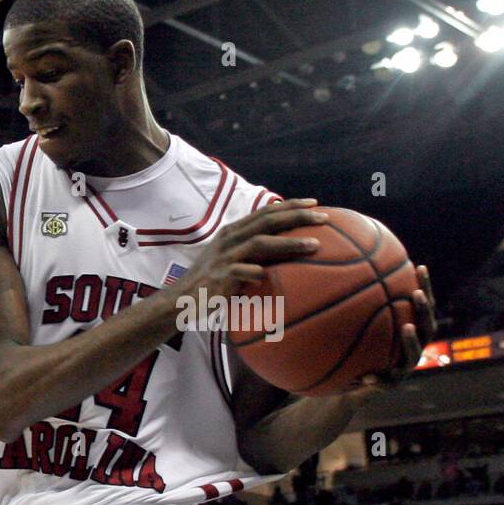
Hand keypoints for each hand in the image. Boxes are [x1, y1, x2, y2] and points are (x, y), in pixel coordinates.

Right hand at [181, 199, 327, 297]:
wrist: (180, 300)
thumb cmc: (212, 283)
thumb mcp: (231, 261)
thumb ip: (253, 254)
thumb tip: (282, 254)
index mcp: (233, 232)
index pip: (266, 212)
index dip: (290, 205)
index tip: (315, 204)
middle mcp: (230, 239)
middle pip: (268, 221)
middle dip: (297, 215)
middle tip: (323, 216)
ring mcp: (225, 257)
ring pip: (260, 243)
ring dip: (289, 242)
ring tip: (314, 245)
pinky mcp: (219, 276)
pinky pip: (241, 272)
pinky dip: (257, 272)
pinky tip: (271, 276)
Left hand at [343, 265, 435, 402]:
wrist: (351, 383)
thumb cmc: (355, 347)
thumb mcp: (353, 324)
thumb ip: (355, 303)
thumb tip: (345, 268)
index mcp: (410, 330)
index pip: (422, 306)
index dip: (424, 287)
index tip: (419, 266)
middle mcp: (413, 347)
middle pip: (427, 327)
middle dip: (424, 310)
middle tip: (416, 294)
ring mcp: (404, 367)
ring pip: (413, 355)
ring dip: (412, 341)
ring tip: (407, 327)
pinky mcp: (390, 385)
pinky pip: (385, 382)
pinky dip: (377, 379)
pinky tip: (367, 377)